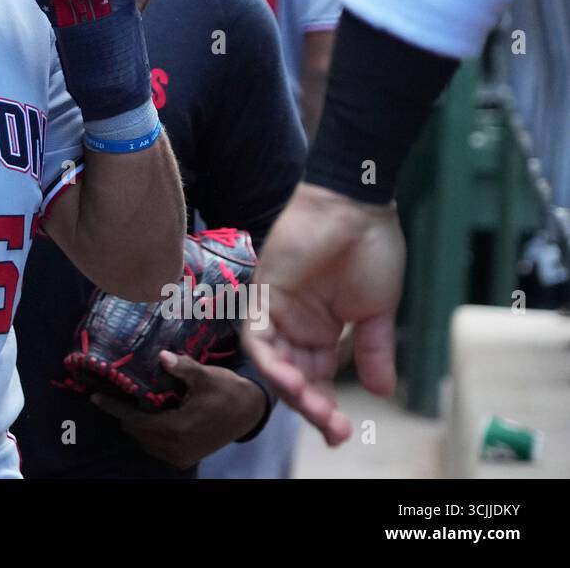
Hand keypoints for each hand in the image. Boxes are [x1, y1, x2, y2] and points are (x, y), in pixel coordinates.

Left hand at [91, 351, 267, 468]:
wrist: (250, 412)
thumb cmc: (228, 391)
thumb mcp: (207, 376)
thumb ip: (183, 368)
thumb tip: (162, 355)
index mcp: (179, 428)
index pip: (136, 420)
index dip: (114, 408)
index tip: (95, 397)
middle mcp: (176, 446)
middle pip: (137, 432)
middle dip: (123, 414)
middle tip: (110, 394)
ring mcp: (181, 454)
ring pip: (145, 441)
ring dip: (135, 424)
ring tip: (128, 402)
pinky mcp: (186, 456)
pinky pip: (157, 446)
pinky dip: (148, 432)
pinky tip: (148, 414)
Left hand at [242, 183, 405, 445]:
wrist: (358, 207)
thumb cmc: (373, 250)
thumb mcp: (378, 310)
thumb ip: (373, 351)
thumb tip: (383, 392)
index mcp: (322, 332)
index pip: (317, 379)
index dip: (326, 407)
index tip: (342, 432)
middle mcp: (295, 326)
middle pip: (293, 377)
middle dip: (310, 405)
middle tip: (332, 427)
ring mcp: (277, 311)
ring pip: (272, 363)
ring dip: (291, 390)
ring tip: (315, 408)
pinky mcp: (263, 294)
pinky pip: (257, 335)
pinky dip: (269, 359)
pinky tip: (290, 379)